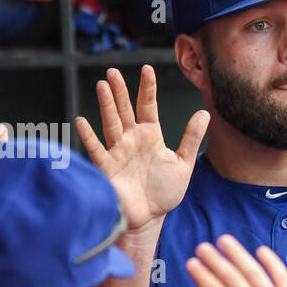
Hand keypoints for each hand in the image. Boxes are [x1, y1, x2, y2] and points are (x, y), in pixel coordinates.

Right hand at [75, 64, 208, 231]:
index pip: (147, 106)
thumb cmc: (164, 192)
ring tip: (102, 85)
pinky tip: (82, 121)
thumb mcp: (184, 164)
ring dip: (106, 105)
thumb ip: (191, 138)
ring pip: (111, 123)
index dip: (147, 88)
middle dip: (120, 91)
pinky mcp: (108, 168)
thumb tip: (204, 112)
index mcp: (150, 135)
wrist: (151, 217)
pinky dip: (89, 136)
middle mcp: (132, 139)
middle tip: (113, 71)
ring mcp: (118, 151)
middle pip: (124, 110)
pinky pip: (97, 149)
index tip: (147, 68)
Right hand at [185, 236, 286, 286]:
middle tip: (202, 247)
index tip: (192, 263)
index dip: (202, 276)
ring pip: (255, 275)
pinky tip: (262, 252)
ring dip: (239, 256)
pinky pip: (284, 281)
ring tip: (225, 241)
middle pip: (233, 279)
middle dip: (215, 261)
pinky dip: (273, 265)